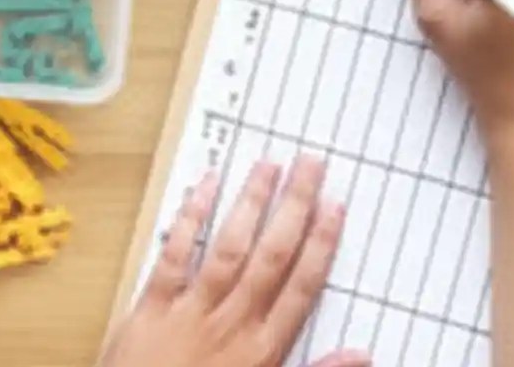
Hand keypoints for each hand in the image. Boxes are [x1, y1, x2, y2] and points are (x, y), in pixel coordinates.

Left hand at [99, 157, 369, 366]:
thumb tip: (362, 354)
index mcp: (262, 352)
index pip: (301, 288)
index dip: (321, 245)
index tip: (335, 207)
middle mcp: (232, 326)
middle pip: (272, 258)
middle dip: (294, 208)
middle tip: (311, 165)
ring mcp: (191, 313)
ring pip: (229, 249)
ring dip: (250, 204)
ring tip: (268, 165)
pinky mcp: (152, 308)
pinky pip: (174, 256)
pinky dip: (189, 219)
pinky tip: (204, 186)